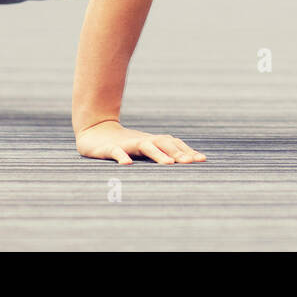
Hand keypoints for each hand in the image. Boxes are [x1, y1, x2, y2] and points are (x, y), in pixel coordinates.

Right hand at [75, 119, 206, 164]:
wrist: (95, 131)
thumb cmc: (124, 144)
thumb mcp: (144, 149)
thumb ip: (162, 153)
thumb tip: (187, 161)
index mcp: (152, 142)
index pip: (173, 144)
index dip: (187, 151)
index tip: (202, 160)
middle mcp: (143, 141)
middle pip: (164, 143)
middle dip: (178, 153)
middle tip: (190, 162)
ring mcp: (127, 144)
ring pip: (145, 146)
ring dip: (158, 155)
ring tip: (169, 164)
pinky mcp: (109, 148)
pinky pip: (117, 152)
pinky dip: (122, 157)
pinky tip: (127, 165)